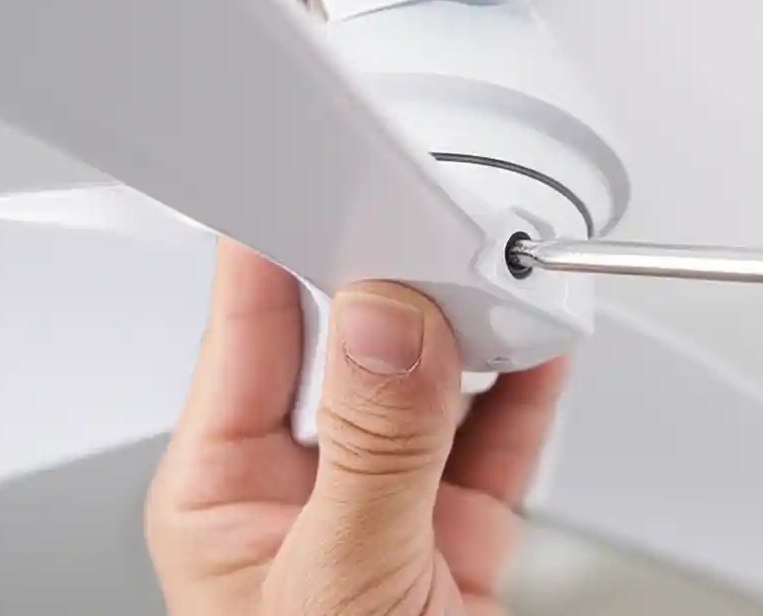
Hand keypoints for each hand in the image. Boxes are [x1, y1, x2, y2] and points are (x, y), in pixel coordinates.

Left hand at [145, 239, 565, 614]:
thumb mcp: (337, 580)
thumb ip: (373, 452)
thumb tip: (391, 329)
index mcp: (224, 494)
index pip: (248, 336)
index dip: (287, 248)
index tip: (337, 186)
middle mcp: (303, 487)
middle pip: (347, 344)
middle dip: (393, 282)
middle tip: (436, 229)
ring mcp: (389, 505)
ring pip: (430, 382)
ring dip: (470, 329)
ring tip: (500, 279)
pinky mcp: (460, 529)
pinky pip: (498, 432)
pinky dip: (526, 385)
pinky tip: (538, 344)